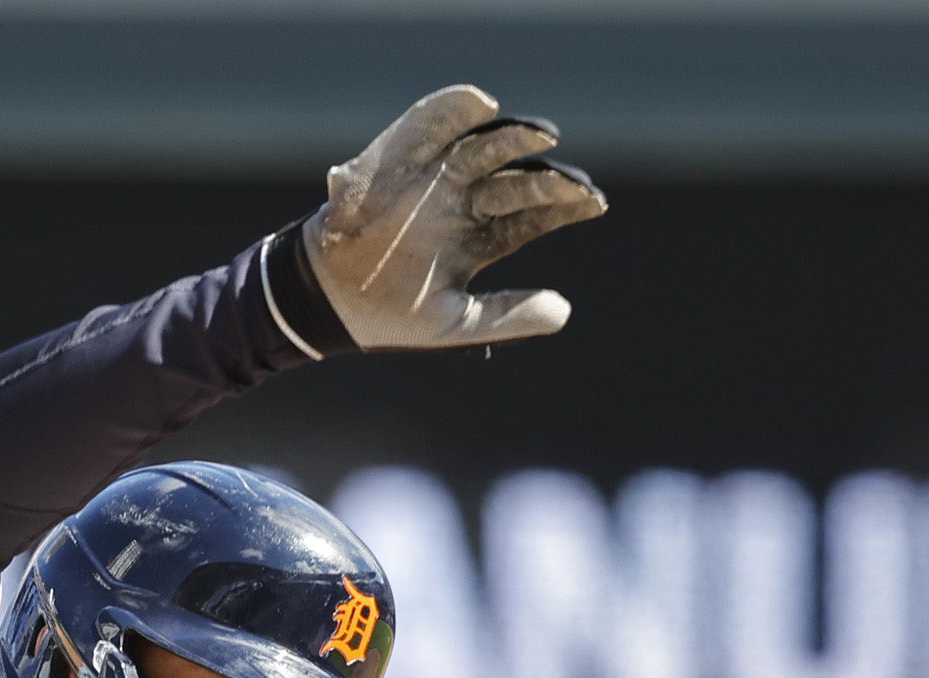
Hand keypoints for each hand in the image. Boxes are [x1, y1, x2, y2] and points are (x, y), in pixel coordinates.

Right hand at [304, 84, 606, 352]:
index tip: (598, 204)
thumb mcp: (455, 323)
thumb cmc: (391, 314)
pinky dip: (451, 108)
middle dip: (549, 180)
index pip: (533, 216)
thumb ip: (509, 315)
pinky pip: (427, 123)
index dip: (566, 208)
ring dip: (515, 137)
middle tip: (578, 182)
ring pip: (483, 147)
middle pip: (516, 180)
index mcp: (479, 237)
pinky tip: (482, 103)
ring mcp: (433, 177)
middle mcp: (462, 201)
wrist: (330, 298)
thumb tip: (566, 310)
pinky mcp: (398, 158)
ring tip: (546, 136)